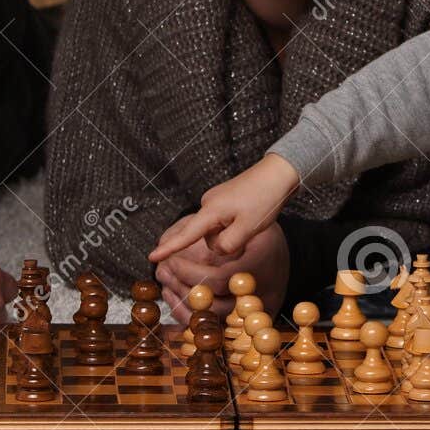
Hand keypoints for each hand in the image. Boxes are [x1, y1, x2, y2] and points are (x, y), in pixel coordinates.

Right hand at [148, 155, 300, 265]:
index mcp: (211, 210)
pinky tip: (250, 215)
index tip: (151, 256)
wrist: (278, 173)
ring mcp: (217, 199)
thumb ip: (227, 245)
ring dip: (233, 232)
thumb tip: (215, 248)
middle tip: (249, 226)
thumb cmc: (264, 199)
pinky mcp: (225, 199)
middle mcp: (209, 203)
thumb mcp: (247, 228)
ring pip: (217, 230)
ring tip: (253, 218)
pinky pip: (224, 221)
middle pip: (208, 236)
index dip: (169, 247)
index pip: (187, 234)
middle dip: (225, 240)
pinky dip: (235, 225)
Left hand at [156, 224, 289, 324]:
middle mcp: (259, 294)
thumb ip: (209, 232)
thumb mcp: (239, 224)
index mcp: (258, 264)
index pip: (219, 279)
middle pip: (213, 305)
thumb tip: (167, 244)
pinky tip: (176, 297)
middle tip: (164, 271)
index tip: (171, 260)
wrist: (280, 254)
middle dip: (182, 288)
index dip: (189, 272)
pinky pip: (213, 328)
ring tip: (166, 284)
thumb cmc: (255, 234)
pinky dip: (190, 316)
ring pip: (211, 321)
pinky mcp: (246, 324)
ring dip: (182, 303)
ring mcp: (253, 314)